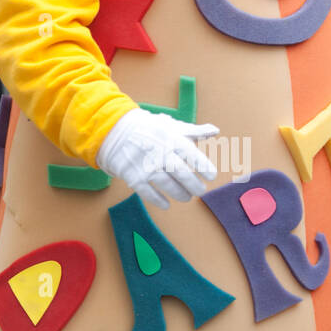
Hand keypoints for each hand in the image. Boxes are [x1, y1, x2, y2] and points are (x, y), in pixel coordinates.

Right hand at [96, 107, 218, 208]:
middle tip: (200, 191)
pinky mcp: (134, 177)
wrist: (116, 131)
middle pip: (184, 176)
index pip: (194, 157)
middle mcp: (161, 154)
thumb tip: (215, 130)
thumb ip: (194, 131)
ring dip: (180, 195)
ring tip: (186, 197)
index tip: (211, 176)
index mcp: (173, 140)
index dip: (205, 169)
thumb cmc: (149, 129)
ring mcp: (147, 167)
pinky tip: (166, 204)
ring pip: (169, 186)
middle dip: (195, 186)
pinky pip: (149, 194)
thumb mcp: (172, 126)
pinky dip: (159, 201)